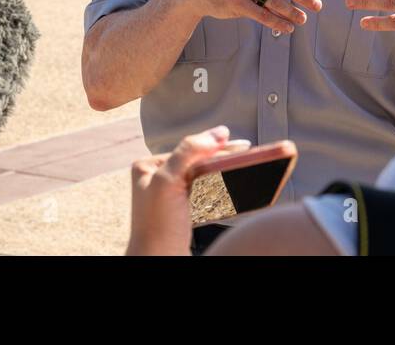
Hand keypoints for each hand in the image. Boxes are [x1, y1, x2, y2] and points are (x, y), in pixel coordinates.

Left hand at [127, 125, 231, 255]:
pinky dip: (221, 189)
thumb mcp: (167, 181)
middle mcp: (157, 177)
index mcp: (148, 166)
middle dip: (222, 158)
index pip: (189, 149)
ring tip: (243, 168)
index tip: (242, 145)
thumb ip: (188, 152)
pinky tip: (232, 187)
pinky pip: (206, 192)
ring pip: (204, 176)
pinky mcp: (183, 210)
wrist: (158, 261)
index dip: (215, 146)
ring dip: (223, 173)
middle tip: (247, 155)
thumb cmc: (157, 225)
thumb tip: (217, 133)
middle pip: (198, 161)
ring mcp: (171, 195)